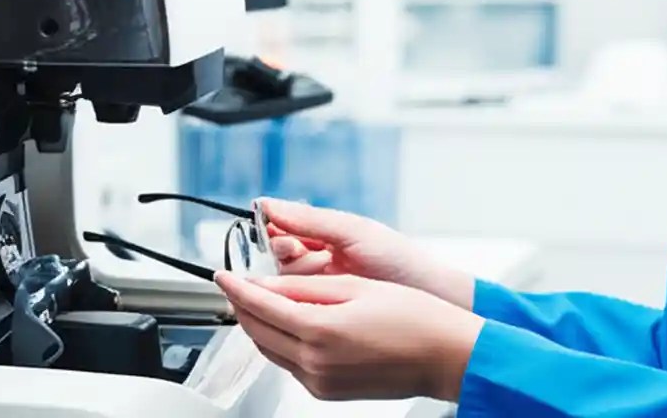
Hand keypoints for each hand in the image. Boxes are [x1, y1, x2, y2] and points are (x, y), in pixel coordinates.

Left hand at [215, 272, 484, 401]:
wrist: (443, 356)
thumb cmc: (413, 316)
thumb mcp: (355, 287)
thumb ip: (304, 288)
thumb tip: (267, 286)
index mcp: (319, 330)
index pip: (260, 306)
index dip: (236, 287)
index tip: (222, 275)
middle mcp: (314, 362)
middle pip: (258, 331)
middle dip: (241, 306)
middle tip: (235, 285)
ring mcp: (319, 382)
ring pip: (270, 351)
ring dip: (258, 325)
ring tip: (257, 301)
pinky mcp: (327, 392)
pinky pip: (290, 365)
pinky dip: (280, 343)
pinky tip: (287, 325)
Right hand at [262, 198, 474, 309]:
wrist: (432, 299)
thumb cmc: (399, 260)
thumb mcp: (353, 233)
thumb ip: (310, 220)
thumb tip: (266, 205)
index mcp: (324, 236)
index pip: (281, 232)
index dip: (273, 234)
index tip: (276, 237)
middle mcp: (319, 261)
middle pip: (278, 260)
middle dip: (285, 259)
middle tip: (304, 260)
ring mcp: (321, 290)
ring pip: (285, 285)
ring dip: (293, 282)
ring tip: (314, 280)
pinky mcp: (325, 315)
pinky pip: (298, 310)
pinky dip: (298, 306)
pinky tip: (306, 306)